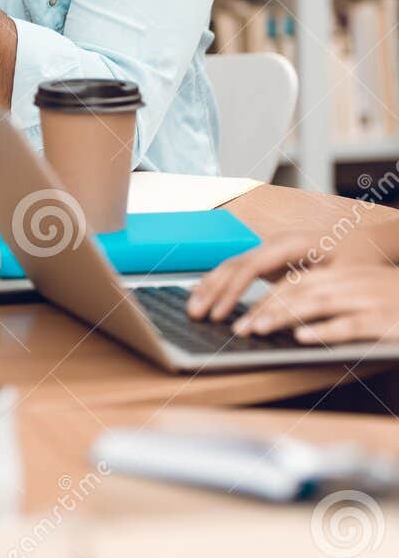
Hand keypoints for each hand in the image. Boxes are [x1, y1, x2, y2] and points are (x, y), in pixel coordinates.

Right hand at [186, 228, 389, 320]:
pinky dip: (218, 285)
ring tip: (193, 309)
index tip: (220, 314)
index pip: (249, 267)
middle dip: (211, 291)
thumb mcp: (339, 278)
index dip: (231, 292)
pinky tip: (205, 296)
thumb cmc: (357, 259)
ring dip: (209, 288)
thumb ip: (307, 293)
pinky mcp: (267, 260)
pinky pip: (236, 270)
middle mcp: (272, 243)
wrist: (366, 243)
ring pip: (229, 266)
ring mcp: (267, 250)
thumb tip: (279, 313)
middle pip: (232, 265)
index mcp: (289, 244)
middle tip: (195, 314)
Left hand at [231, 266, 398, 344]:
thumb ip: (328, 297)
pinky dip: (325, 331)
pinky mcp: (385, 319)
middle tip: (241, 328)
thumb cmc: (395, 302)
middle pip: (300, 291)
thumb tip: (287, 314)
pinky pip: (350, 324)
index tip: (242, 316)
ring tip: (260, 330)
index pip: (296, 282)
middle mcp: (354, 282)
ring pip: (319, 304)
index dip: (267, 298)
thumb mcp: (361, 292)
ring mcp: (369, 299)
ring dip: (285, 317)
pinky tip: (302, 338)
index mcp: (345, 274)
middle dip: (266, 309)